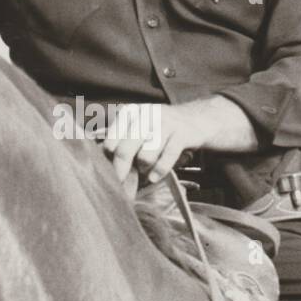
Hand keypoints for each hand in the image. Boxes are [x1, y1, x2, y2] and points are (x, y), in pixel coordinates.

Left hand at [100, 96, 259, 185]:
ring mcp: (165, 123)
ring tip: (146, 169)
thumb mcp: (139, 128)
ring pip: (144, 157)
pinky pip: (166, 159)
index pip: (110, 142)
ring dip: (144, 169)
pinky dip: (159, 171)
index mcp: (130, 113)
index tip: (110, 176)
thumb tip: (105, 166)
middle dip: (121, 174)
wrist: (195, 119)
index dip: (109, 162)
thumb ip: (122, 143)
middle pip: (124, 151)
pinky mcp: (182, 134)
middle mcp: (145, 114)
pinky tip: (155, 176)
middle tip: (121, 187)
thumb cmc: (161, 129)